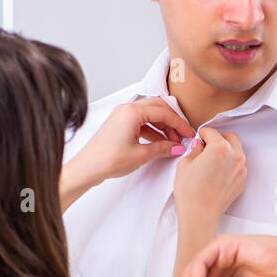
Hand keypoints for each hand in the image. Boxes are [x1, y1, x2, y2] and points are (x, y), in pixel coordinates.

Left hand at [76, 97, 195, 182]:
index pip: (164, 112)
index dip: (180, 124)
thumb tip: (177, 147)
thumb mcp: (141, 155)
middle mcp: (127, 109)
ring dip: (163, 127)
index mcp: (132, 112)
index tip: (189, 133)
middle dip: (172, 121)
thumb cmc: (107, 159)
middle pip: (158, 108)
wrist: (87, 168)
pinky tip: (160, 143)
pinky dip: (153, 131)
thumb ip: (163, 148)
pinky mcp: (119, 124)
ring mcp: (122, 115)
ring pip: (150, 115)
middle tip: (182, 135)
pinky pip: (141, 122)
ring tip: (172, 142)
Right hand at [172, 127, 246, 228]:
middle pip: (230, 138)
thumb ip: (195, 150)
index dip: (203, 134)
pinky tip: (217, 173)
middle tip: (207, 147)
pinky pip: (237, 166)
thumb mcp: (185, 164)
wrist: (200, 214)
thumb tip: (199, 146)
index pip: (212, 131)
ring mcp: (240, 169)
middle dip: (219, 139)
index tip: (200, 138)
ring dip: (226, 151)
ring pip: (237, 152)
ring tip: (212, 161)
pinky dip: (229, 165)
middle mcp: (235, 156)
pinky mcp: (241, 181)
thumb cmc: (191, 191)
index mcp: (220, 148)